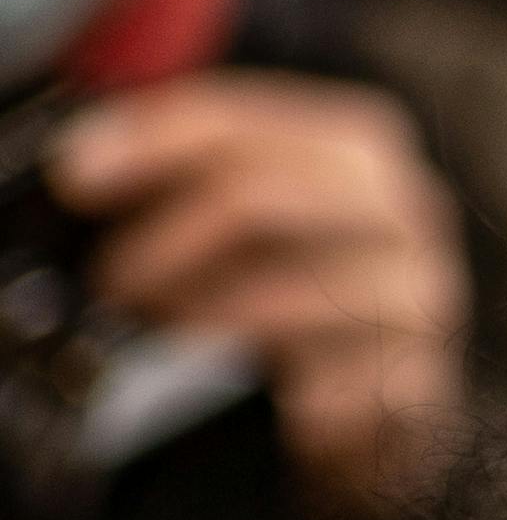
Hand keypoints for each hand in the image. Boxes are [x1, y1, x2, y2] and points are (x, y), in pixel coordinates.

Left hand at [46, 72, 470, 519]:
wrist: (394, 397)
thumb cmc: (312, 291)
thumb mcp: (267, 207)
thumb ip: (197, 166)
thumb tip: (91, 158)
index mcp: (359, 147)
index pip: (241, 122)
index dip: (150, 144)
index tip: (80, 177)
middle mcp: (401, 213)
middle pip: (257, 199)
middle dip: (161, 243)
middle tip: (112, 281)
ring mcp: (413, 301)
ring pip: (279, 297)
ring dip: (195, 318)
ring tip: (159, 332)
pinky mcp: (413, 385)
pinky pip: (317, 386)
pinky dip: (260, 389)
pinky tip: (235, 386)